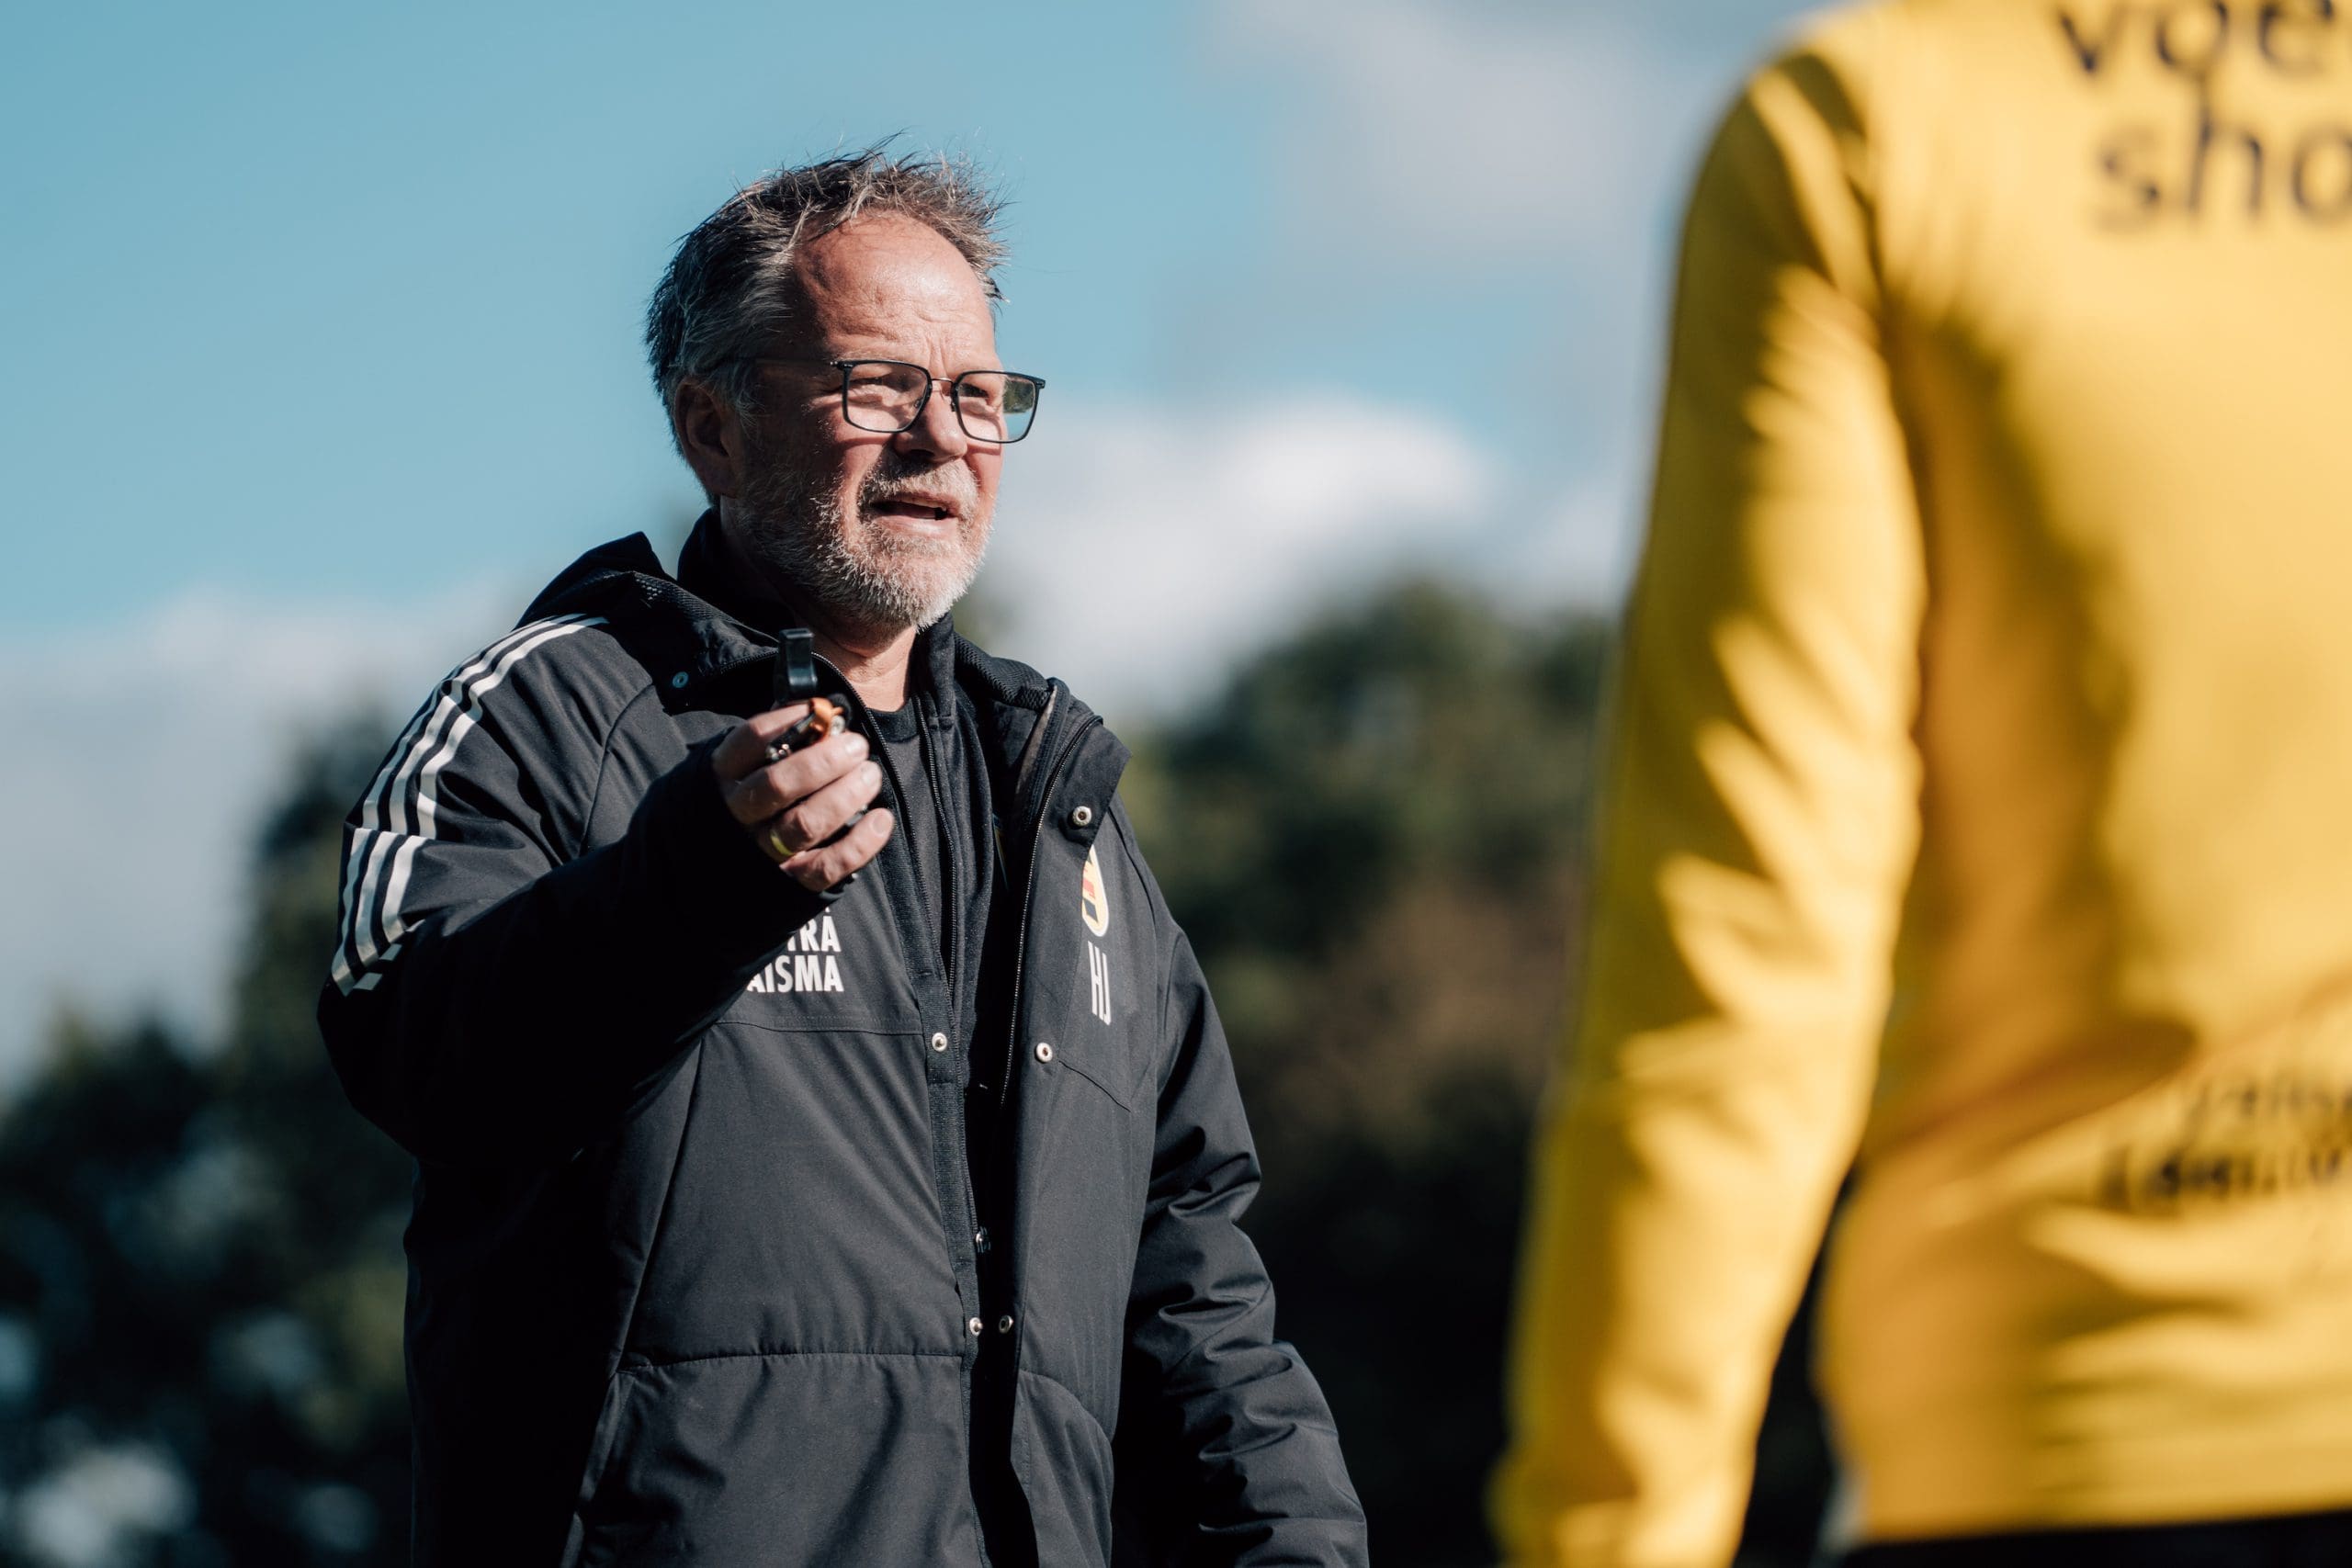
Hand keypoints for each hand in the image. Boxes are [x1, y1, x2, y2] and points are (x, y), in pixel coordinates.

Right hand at [712, 705, 894, 890]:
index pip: (751, 740)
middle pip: (777, 785)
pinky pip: (826, 866)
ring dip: (845, 796)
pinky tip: (880, 819)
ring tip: (870, 775)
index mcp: (725, 774)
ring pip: (804, 824)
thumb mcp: (758, 758)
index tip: (820, 710)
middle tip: (856, 746)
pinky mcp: (791, 879)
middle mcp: (739, 813)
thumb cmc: (761, 788)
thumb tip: (828, 713)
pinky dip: (860, 843)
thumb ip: (787, 736)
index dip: (788, 720)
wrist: (734, 853)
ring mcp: (763, 849)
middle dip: (824, 762)